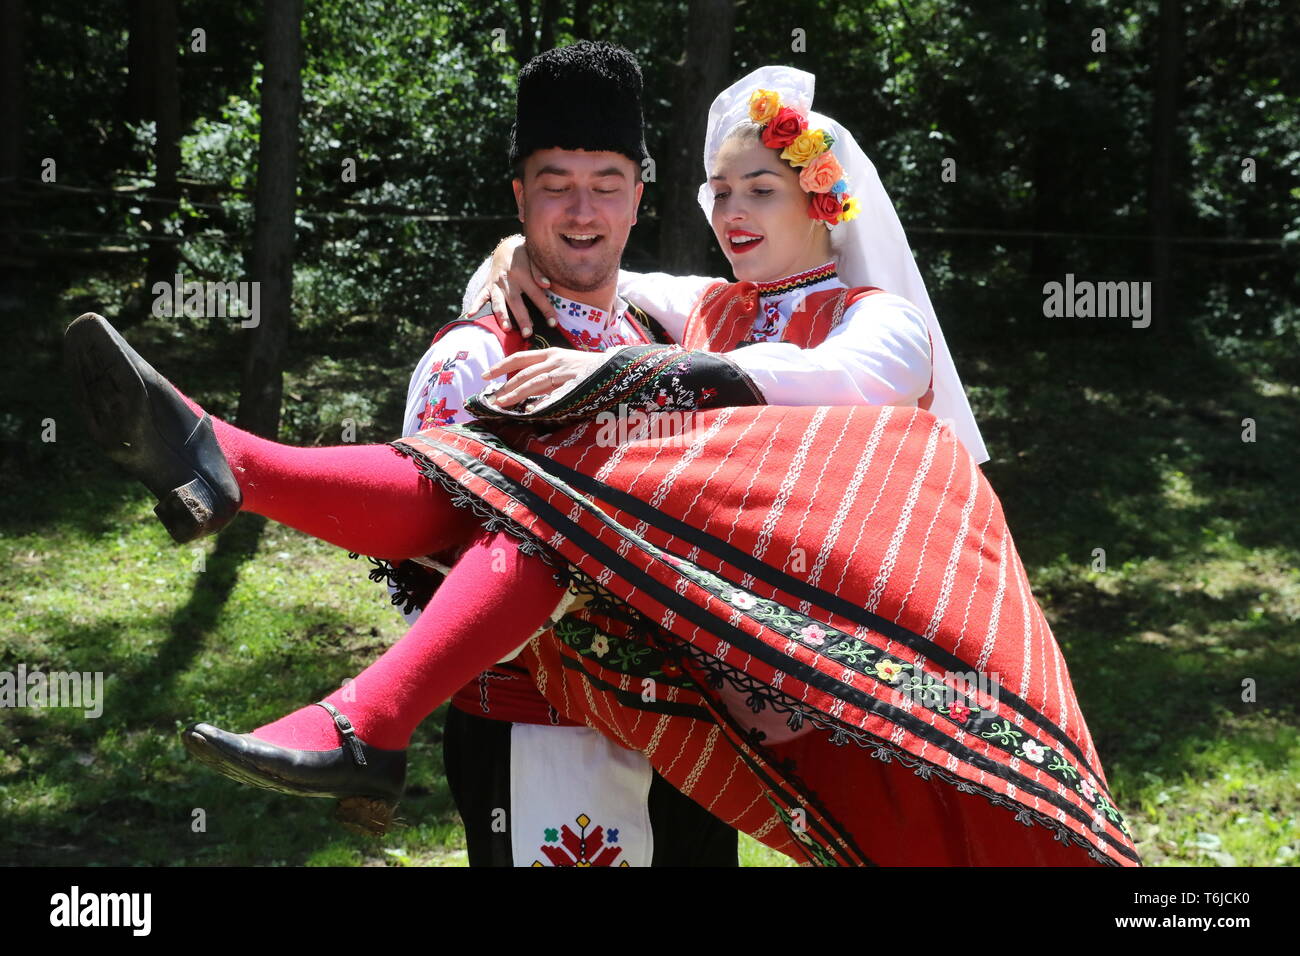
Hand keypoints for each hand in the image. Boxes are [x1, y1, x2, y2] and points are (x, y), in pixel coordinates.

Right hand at [467, 235, 557, 337]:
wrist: (506, 247)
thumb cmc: (525, 255)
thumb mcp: (534, 257)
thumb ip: (540, 271)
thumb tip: (546, 285)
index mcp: (522, 274)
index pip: (537, 295)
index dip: (546, 310)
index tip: (553, 324)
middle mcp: (508, 280)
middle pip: (516, 302)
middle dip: (522, 318)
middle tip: (527, 334)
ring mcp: (496, 284)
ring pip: (498, 301)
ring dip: (502, 315)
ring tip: (507, 328)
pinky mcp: (487, 286)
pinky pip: (480, 296)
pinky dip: (475, 305)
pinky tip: (470, 315)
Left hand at [481, 348, 604, 407]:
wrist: (615, 368)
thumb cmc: (588, 369)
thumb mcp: (565, 363)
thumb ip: (546, 372)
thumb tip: (524, 386)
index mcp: (551, 353)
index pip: (519, 358)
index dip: (501, 366)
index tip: (486, 375)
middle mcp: (555, 359)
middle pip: (523, 373)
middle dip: (505, 386)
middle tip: (492, 398)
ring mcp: (564, 371)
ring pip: (534, 382)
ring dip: (516, 394)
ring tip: (502, 404)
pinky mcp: (573, 384)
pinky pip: (554, 395)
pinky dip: (542, 404)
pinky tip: (532, 412)